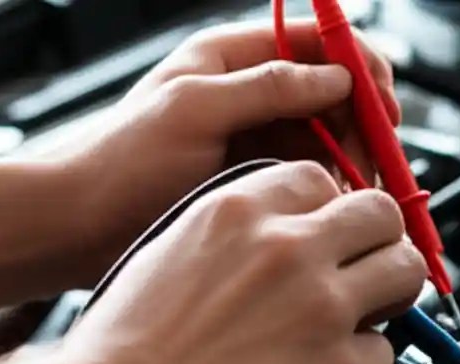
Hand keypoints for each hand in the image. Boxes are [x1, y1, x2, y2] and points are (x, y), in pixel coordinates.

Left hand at [58, 20, 399, 281]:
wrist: (76, 226)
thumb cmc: (117, 162)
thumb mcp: (194, 112)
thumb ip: (266, 87)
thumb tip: (336, 78)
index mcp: (231, 57)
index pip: (317, 43)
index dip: (361, 71)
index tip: (383, 112)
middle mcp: (248, 92)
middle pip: (334, 95)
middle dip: (362, 128)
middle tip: (372, 171)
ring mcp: (254, 138)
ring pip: (329, 140)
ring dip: (351, 165)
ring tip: (353, 199)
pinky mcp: (254, 180)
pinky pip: (310, 177)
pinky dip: (331, 192)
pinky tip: (334, 213)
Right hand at [58, 161, 425, 363]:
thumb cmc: (121, 351)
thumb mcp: (171, 250)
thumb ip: (238, 234)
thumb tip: (282, 239)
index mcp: (241, 208)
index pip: (323, 179)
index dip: (330, 210)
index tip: (329, 235)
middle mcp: (290, 247)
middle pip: (381, 214)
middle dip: (378, 242)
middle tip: (364, 272)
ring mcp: (323, 306)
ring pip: (406, 272)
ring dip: (391, 294)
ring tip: (362, 318)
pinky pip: (384, 353)